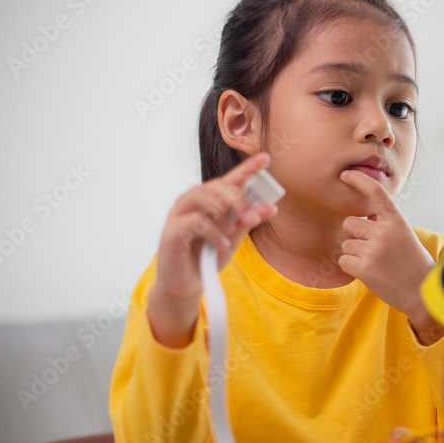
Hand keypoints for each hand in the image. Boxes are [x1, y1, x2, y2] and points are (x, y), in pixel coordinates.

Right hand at [149, 153, 278, 346]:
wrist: (188, 284)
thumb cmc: (208, 257)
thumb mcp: (234, 237)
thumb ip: (248, 221)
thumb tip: (271, 208)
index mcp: (210, 200)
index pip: (231, 179)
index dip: (248, 168)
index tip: (266, 159)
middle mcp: (193, 201)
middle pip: (217, 186)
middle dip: (238, 199)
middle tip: (251, 217)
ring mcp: (180, 213)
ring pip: (203, 196)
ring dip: (224, 214)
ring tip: (231, 233)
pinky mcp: (171, 230)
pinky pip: (196, 222)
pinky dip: (214, 233)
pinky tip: (222, 245)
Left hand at [338, 169, 443, 344]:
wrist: (423, 293)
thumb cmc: (413, 264)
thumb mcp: (405, 236)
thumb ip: (385, 224)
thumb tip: (364, 217)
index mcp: (396, 221)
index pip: (376, 193)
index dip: (359, 180)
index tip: (346, 174)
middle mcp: (384, 232)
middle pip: (349, 223)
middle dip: (355, 235)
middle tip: (373, 249)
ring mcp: (373, 250)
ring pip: (346, 244)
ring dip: (355, 254)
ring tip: (376, 264)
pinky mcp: (364, 268)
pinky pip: (343, 261)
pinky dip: (352, 268)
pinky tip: (370, 273)